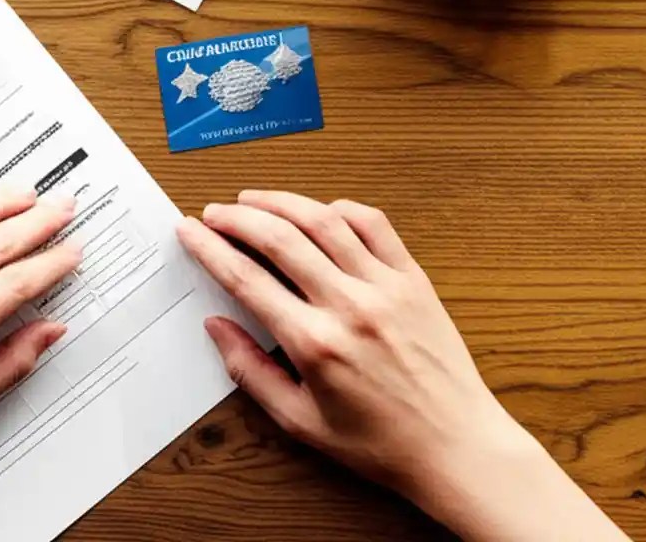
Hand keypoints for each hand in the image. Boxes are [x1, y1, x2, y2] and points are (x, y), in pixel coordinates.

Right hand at [178, 191, 628, 541]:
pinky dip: (341, 209)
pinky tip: (319, 211)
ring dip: (282, 202)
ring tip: (253, 198)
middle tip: (214, 212)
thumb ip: (251, 371)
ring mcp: (386, 288)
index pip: (246, 279)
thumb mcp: (300, 422)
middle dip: (237, 217)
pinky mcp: (415, 281)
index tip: (189, 232)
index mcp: (315, 345)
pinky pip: (375, 226)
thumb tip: (217, 326)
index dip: (210, 249)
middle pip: (280, 239)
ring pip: (324, 221)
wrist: (456, 447)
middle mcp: (349, 307)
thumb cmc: (380, 443)